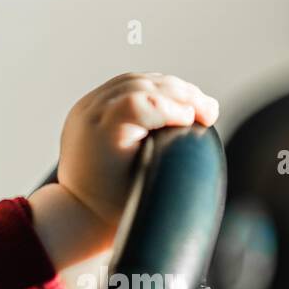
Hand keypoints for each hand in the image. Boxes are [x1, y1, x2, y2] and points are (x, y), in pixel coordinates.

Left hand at [56, 72, 218, 233]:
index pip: (137, 104)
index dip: (172, 107)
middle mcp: (89, 115)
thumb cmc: (117, 206)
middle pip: (140, 86)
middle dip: (181, 94)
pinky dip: (155, 88)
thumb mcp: (146, 189)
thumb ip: (170, 158)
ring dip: (171, 88)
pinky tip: (177, 98)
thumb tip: (196, 125)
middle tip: (209, 112)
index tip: (197, 121)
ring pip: (136, 80)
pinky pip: (126, 84)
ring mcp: (87, 106)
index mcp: (101, 135)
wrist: (79, 207)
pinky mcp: (91, 104)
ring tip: (199, 104)